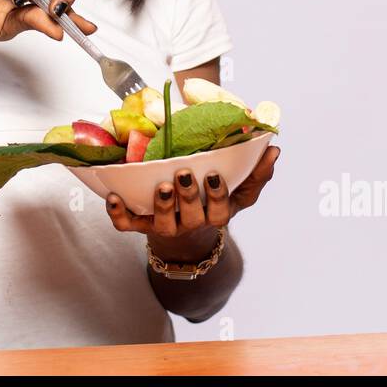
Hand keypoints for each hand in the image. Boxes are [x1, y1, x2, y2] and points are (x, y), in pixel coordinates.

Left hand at [104, 144, 281, 257]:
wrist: (185, 236)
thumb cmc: (214, 204)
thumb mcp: (240, 192)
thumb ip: (258, 173)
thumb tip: (274, 150)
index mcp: (215, 214)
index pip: (219, 209)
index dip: (216, 195)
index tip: (213, 174)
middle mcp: (190, 223)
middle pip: (190, 216)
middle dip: (187, 197)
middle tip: (183, 174)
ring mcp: (165, 226)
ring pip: (161, 223)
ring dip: (160, 205)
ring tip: (160, 185)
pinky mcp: (141, 226)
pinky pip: (127, 225)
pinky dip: (118, 214)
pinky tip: (112, 196)